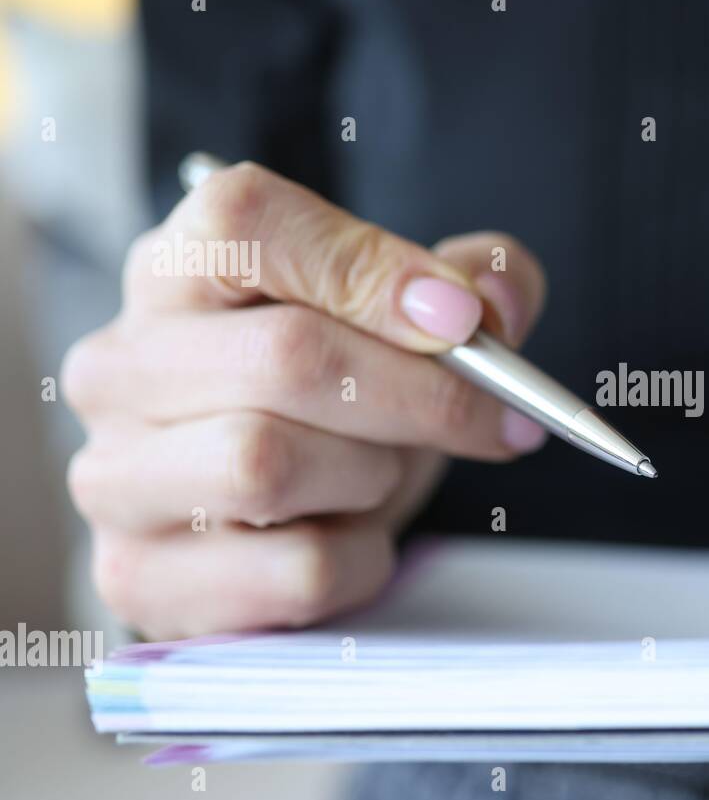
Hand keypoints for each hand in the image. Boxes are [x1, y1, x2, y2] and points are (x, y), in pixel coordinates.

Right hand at [63, 162, 547, 638]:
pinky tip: (351, 538)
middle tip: (499, 417)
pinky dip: (362, 558)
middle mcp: (123, 366)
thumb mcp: (409, 328)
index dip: (372, 268)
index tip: (466, 319)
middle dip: (423, 393)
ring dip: (373, 475)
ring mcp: (118, 478)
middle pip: (284, 355)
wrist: (285, 526)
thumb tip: (495, 301)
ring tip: (383, 473)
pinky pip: (294, 568)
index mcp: (177, 272)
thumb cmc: (341, 408)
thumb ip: (470, 284)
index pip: (245, 221)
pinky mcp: (145, 578)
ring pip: (267, 463)